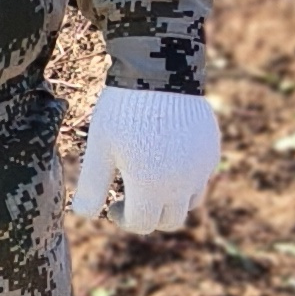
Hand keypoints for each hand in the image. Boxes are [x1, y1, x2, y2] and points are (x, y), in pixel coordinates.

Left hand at [70, 86, 219, 233]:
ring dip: (170, 201)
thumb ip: (91, 186)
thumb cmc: (123, 110)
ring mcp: (201, 168)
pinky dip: (187, 179)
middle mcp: (181, 184)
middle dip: (149, 214)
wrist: (159, 71)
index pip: (141, 224)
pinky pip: (202, 178)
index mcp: (151, 186)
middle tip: (131, 194)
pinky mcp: (211, 152)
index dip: (123, 218)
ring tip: (151, 177)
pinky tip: (168, 157)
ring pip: (190, 203)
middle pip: (169, 221)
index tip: (113, 203)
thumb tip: (83, 215)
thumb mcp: (100, 147)